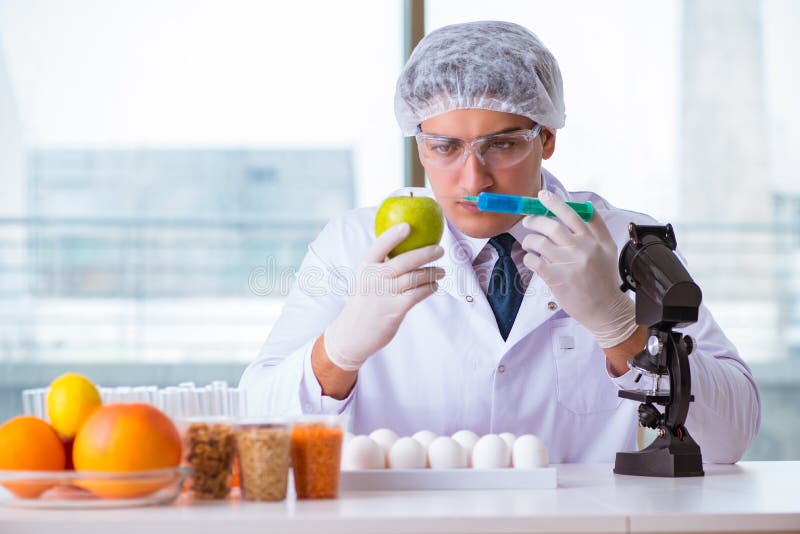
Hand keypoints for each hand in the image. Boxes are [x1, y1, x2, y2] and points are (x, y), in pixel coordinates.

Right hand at [324, 223, 444, 370]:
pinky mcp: (395, 310)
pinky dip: (429, 288)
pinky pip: (418, 294)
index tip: (408, 226)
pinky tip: (434, 286)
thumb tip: (405, 248)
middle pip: (404, 261)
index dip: (394, 235)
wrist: (351, 335)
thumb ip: (380, 266)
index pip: (380, 246)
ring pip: (415, 278)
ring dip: (432, 272)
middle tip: (439, 250)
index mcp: (365, 267)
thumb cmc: (364, 303)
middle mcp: (373, 279)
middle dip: (425, 253)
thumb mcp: (365, 280)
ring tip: (441, 272)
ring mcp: (384, 294)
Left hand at [521, 189, 636, 347]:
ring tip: (529, 244)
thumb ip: (597, 227)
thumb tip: (584, 206)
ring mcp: (568, 263)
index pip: (572, 213)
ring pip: (539, 242)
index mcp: (593, 239)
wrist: (606, 309)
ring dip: (529, 240)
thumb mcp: (608, 249)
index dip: (554, 202)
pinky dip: (529, 258)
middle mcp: (581, 248)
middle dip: (534, 220)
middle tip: (527, 221)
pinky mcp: (556, 278)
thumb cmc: (604, 279)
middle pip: (550, 225)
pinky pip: (534, 261)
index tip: (542, 195)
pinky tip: (532, 260)